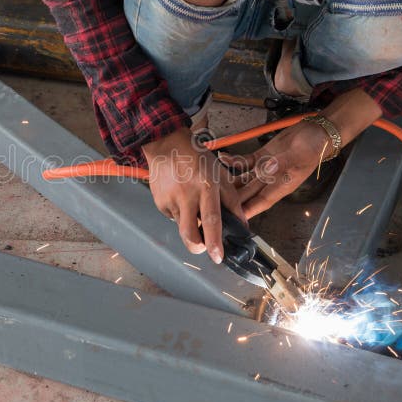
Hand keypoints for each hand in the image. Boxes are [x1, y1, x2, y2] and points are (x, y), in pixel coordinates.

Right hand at [143, 127, 245, 263]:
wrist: (167, 145)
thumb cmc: (197, 157)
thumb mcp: (221, 174)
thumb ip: (232, 200)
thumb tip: (242, 224)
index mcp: (206, 187)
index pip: (211, 220)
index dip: (214, 242)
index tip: (218, 257)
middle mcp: (187, 196)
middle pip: (189, 234)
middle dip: (197, 247)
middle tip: (203, 247)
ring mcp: (171, 200)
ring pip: (181, 226)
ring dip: (190, 226)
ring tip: (192, 208)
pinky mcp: (159, 202)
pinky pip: (172, 217)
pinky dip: (180, 214)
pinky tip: (181, 198)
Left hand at [222, 121, 329, 218]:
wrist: (317, 130)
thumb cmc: (314, 147)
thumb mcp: (299, 156)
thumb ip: (281, 163)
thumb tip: (264, 170)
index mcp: (280, 186)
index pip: (259, 202)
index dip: (245, 211)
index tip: (230, 220)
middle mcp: (271, 180)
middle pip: (247, 193)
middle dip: (230, 199)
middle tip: (212, 203)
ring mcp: (265, 168)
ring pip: (243, 179)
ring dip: (228, 182)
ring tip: (210, 185)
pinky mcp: (262, 156)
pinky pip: (245, 162)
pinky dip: (233, 161)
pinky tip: (222, 158)